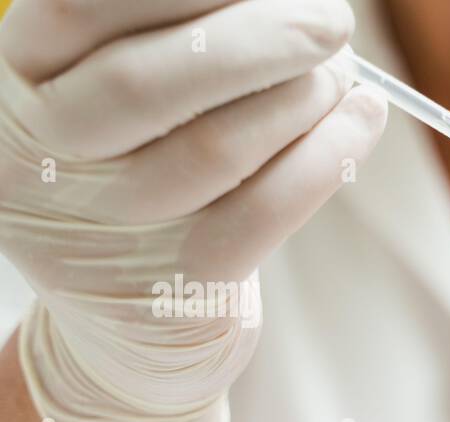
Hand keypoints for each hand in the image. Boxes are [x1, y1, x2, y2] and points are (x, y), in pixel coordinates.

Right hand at [0, 0, 386, 421]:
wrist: (137, 311)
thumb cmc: (144, 162)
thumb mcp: (126, 84)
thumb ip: (179, 29)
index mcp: (20, 78)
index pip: (82, 8)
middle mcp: (47, 155)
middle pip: (145, 83)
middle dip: (259, 38)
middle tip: (332, 20)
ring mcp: (110, 228)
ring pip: (214, 149)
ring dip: (302, 98)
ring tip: (343, 73)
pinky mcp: (180, 284)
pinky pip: (266, 212)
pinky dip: (329, 156)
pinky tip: (364, 118)